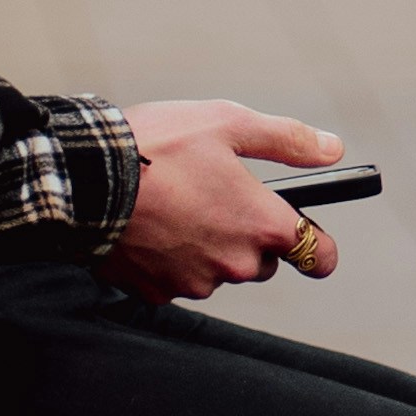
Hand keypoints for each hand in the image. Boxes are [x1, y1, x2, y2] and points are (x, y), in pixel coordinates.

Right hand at [111, 99, 345, 300]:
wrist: (84, 180)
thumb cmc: (156, 147)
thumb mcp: (228, 123)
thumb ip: (288, 140)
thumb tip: (332, 150)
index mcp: (261, 224)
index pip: (318, 256)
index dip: (319, 245)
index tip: (312, 236)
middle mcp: (235, 264)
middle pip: (263, 262)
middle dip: (250, 237)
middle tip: (219, 198)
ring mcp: (195, 283)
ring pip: (219, 270)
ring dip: (209, 247)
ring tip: (178, 204)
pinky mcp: (157, 293)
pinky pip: (178, 278)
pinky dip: (172, 257)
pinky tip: (153, 225)